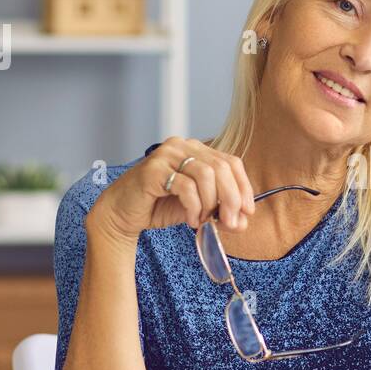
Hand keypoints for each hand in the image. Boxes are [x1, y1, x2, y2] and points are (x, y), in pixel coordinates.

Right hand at [86, 136, 256, 247]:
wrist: (122, 214)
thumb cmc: (159, 206)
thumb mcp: (199, 210)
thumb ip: (221, 213)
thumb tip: (244, 223)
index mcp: (197, 150)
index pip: (231, 162)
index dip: (244, 187)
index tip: (248, 212)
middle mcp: (183, 146)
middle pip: (221, 167)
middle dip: (231, 199)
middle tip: (229, 223)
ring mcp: (166, 154)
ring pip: (206, 175)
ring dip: (211, 203)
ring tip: (204, 221)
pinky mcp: (153, 169)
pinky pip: (186, 187)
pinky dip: (194, 207)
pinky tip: (191, 220)